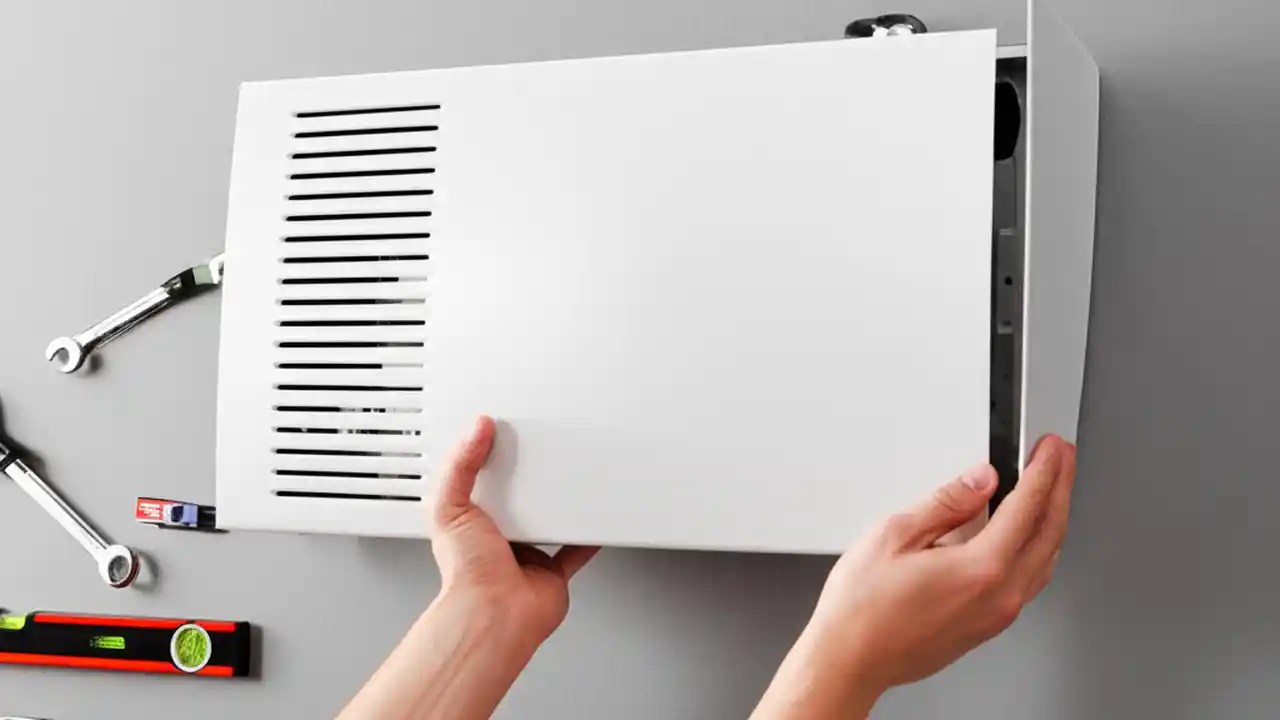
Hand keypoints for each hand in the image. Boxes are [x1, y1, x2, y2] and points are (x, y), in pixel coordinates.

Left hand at [432, 415, 599, 646]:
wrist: (493, 613)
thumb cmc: (466, 574)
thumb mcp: (449, 505)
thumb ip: (461, 465)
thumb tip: (476, 430)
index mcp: (469, 522)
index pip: (476, 483)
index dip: (484, 461)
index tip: (498, 435)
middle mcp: (497, 539)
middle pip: (516, 501)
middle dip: (526, 482)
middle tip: (538, 453)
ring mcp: (526, 555)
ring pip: (547, 523)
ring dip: (557, 506)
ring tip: (567, 479)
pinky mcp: (552, 572)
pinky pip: (575, 551)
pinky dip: (587, 537)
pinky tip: (594, 519)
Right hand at [754, 436, 1076, 718]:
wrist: (850, 659)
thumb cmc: (862, 609)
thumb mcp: (894, 535)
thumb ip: (945, 504)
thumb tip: (979, 480)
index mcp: (981, 569)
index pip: (1028, 507)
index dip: (1045, 471)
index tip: (1050, 450)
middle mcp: (999, 596)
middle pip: (1050, 533)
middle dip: (1060, 490)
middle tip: (1062, 460)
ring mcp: (996, 616)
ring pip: (1045, 560)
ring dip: (1053, 520)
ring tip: (1050, 492)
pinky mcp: (986, 627)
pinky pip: (1029, 582)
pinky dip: (1037, 549)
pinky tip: (1025, 538)